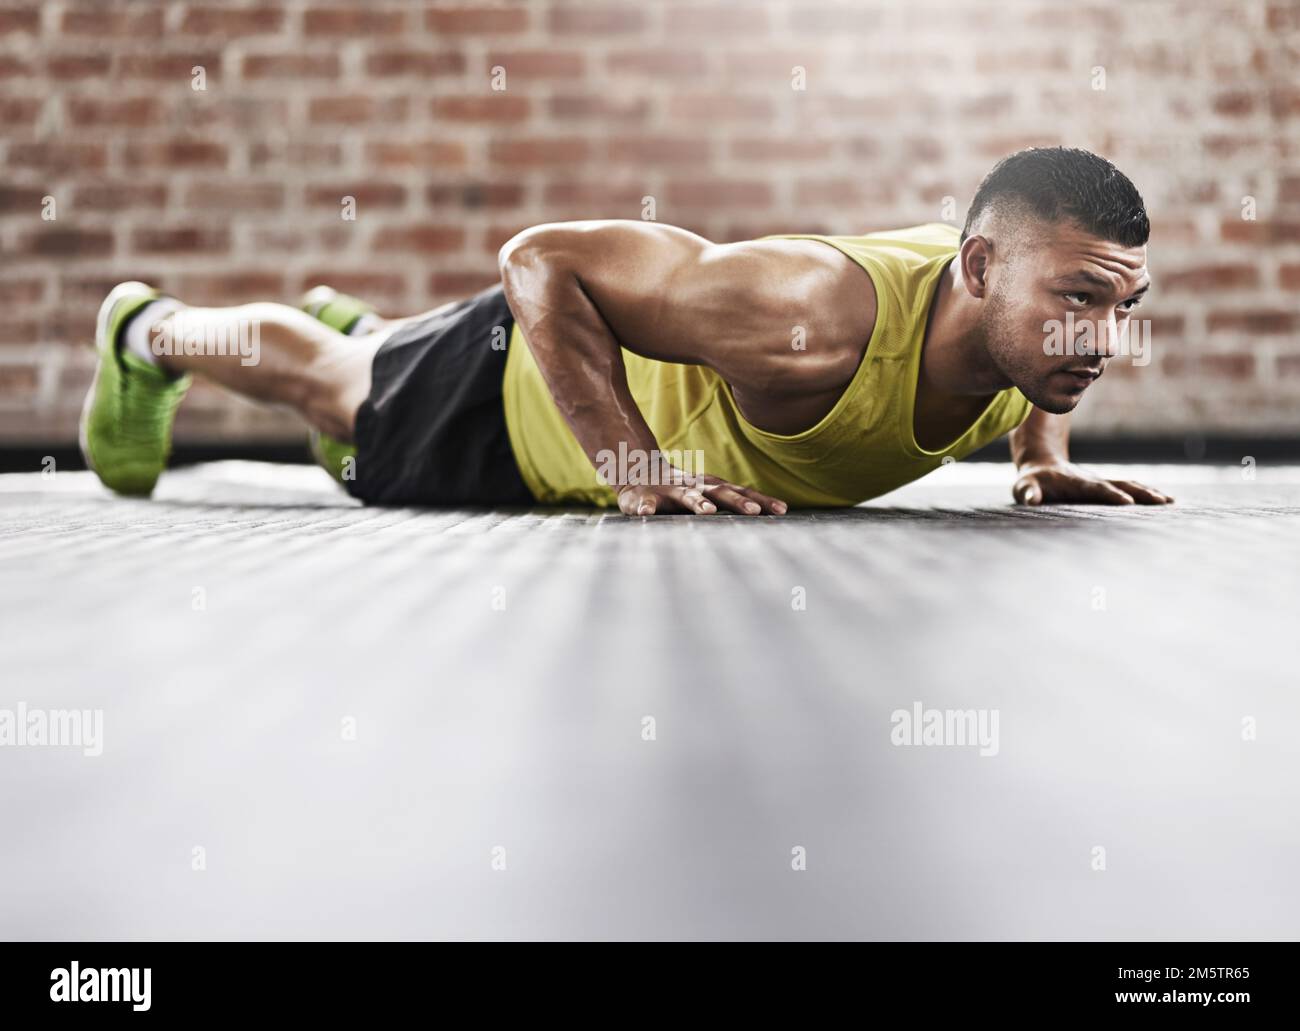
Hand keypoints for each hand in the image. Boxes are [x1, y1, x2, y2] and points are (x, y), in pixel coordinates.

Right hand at [617, 470, 787, 515]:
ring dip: (697, 502)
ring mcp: (670, 489)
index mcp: (711, 486)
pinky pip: (647, 502)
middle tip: (755, 512)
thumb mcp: (707, 492)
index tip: (782, 510)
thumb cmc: (680, 488)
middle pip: (720, 492)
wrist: (638, 471)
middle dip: (737, 501)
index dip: (761, 500)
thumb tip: (768, 512)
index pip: (741, 491)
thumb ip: (731, 501)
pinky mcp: (646, 496)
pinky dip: (647, 507)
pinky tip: (646, 515)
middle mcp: (694, 484)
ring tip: (707, 511)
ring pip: (686, 495)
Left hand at [1013, 461, 1173, 505]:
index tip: (1127, 502)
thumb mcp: (1024, 486)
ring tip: (1170, 502)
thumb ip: (1028, 492)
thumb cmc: (1031, 481)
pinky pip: (1129, 488)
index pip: (1095, 489)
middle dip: (1140, 493)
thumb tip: (1032, 499)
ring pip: (1129, 484)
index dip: (1110, 494)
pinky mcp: (1105, 486)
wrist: (1041, 465)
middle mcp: (1093, 480)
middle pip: (1120, 484)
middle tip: (1162, 502)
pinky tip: (1165, 501)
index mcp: (1075, 483)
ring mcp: (1101, 482)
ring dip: (1148, 492)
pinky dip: (1146, 493)